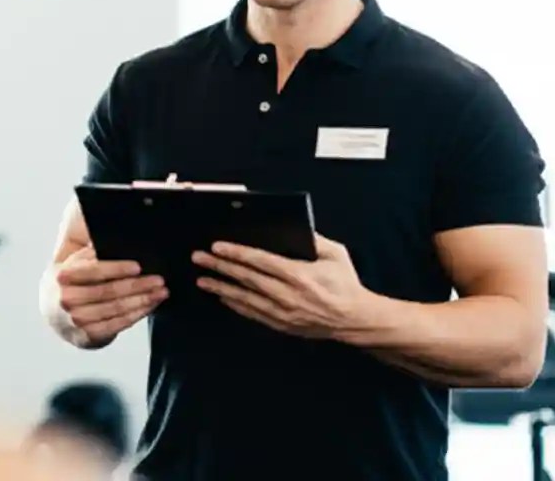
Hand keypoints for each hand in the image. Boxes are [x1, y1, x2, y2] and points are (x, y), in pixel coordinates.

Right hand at [45, 245, 167, 347]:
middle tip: (159, 280)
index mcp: (63, 275)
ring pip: (116, 308)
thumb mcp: (75, 263)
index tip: (138, 266)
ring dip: (142, 300)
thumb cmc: (73, 282)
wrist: (55, 314)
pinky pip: (117, 324)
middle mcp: (67, 298)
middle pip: (108, 291)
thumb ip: (92, 252)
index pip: (94, 270)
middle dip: (138, 285)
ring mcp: (76, 319)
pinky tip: (149, 306)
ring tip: (161, 292)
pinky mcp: (87, 335)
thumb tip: (123, 241)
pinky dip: (137, 314)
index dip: (117, 268)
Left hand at [192, 234, 370, 338]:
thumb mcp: (335, 255)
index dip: (237, 253)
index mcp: (299, 275)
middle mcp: (287, 295)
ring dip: (221, 288)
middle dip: (220, 267)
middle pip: (246, 278)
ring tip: (202, 280)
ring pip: (244, 299)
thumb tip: (296, 228)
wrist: (354, 320)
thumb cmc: (345, 285)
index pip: (260, 261)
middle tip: (200, 258)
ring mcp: (282, 312)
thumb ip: (315, 240)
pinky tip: (223, 298)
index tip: (218, 246)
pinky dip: (235, 305)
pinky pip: (253, 314)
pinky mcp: (282, 325)